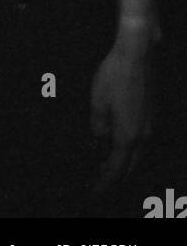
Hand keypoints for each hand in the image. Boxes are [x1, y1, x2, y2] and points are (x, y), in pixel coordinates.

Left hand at [90, 31, 155, 194]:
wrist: (137, 54)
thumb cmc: (114, 77)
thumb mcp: (97, 104)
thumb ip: (97, 129)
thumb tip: (97, 144)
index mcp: (128, 136)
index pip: (115, 169)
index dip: (103, 182)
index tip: (93, 191)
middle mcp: (143, 136)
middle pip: (130, 166)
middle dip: (115, 176)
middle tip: (99, 181)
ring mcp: (150, 125)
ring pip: (137, 154)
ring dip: (123, 163)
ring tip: (106, 165)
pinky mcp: (151, 114)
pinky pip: (141, 141)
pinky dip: (129, 149)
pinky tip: (119, 143)